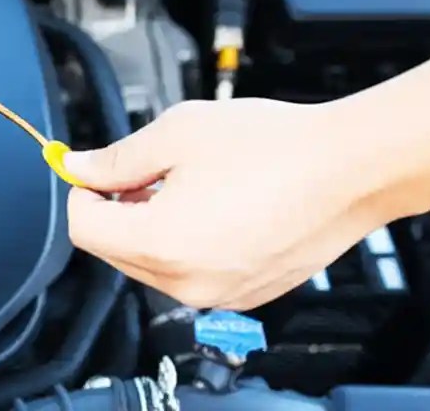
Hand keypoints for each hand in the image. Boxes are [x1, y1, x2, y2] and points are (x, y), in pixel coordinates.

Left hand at [63, 98, 397, 310]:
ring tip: (188, 184)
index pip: (84, 229)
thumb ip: (117, 158)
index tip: (95, 170)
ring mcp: (220, 295)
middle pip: (114, 251)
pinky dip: (188, 244)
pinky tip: (216, 206)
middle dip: (116, 210)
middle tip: (144, 171)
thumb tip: (78, 167)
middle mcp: (187, 282)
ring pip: (152, 264)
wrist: (350, 168)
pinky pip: (192, 273)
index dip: (83, 192)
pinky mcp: (247, 296)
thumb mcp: (176, 134)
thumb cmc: (274, 147)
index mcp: (161, 243)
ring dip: (151, 227)